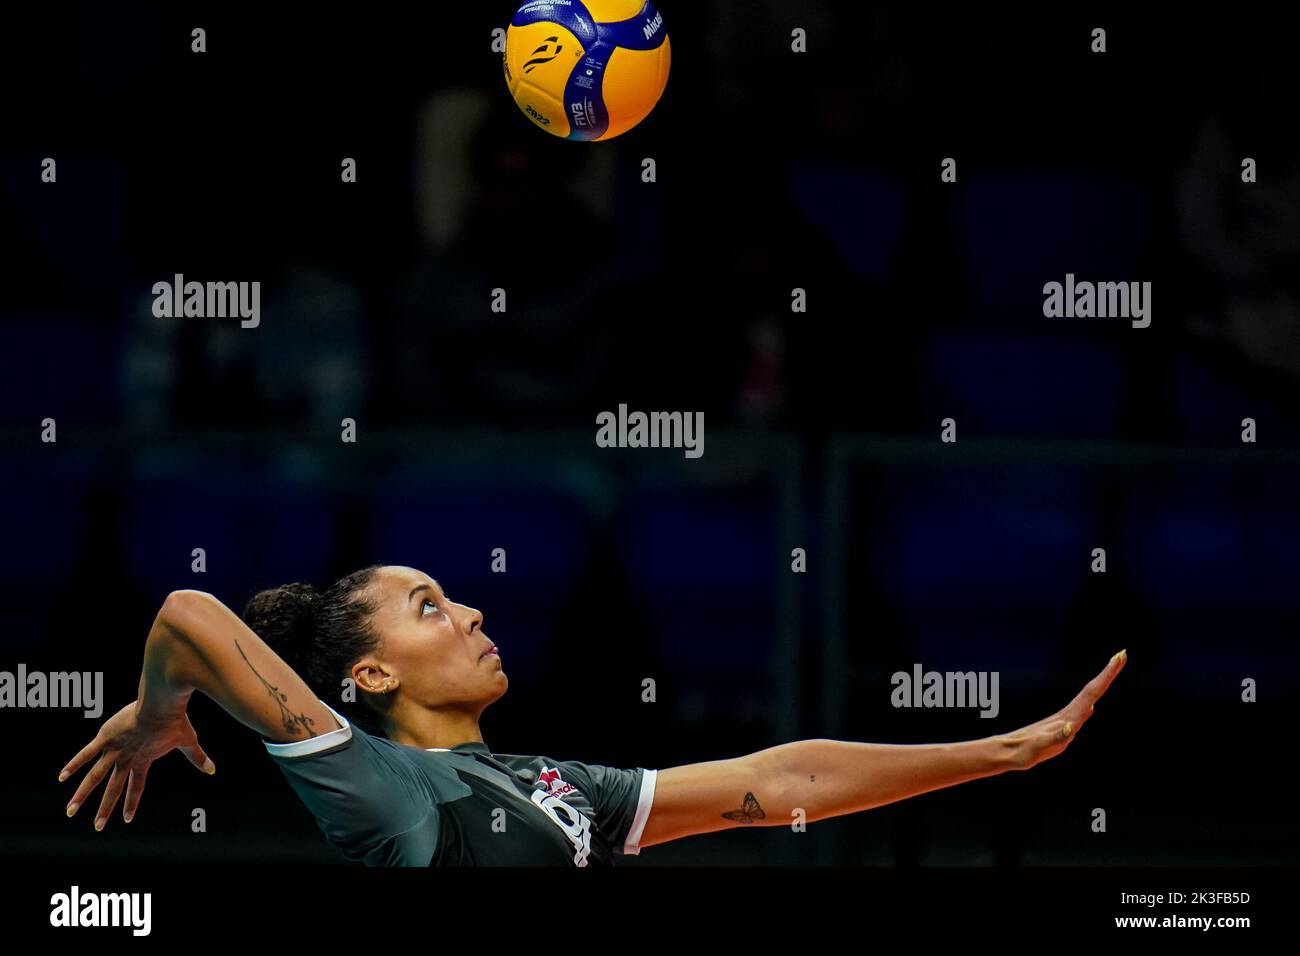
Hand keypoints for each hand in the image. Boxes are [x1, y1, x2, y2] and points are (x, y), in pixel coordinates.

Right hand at [59, 699, 214, 829]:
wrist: (161, 705)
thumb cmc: (175, 720)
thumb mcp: (187, 740)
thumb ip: (198, 756)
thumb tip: (213, 770)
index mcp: (143, 761)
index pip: (136, 787)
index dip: (132, 803)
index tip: (126, 820)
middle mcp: (126, 760)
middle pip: (113, 788)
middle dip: (105, 809)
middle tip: (97, 827)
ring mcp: (114, 750)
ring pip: (95, 777)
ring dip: (82, 795)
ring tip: (71, 811)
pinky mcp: (105, 737)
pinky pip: (86, 753)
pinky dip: (74, 765)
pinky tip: (62, 777)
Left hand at [1005, 650, 1126, 770]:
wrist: (1007, 752)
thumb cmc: (1023, 750)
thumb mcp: (1041, 746)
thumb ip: (1057, 737)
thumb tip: (1072, 726)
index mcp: (1068, 717)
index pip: (1092, 692)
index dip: (1107, 675)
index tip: (1119, 656)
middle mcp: (1068, 715)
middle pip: (1092, 690)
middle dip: (1108, 673)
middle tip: (1122, 654)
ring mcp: (1064, 721)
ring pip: (1087, 700)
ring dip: (1100, 686)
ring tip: (1110, 674)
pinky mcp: (1060, 730)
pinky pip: (1079, 714)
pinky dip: (1088, 706)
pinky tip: (1091, 707)